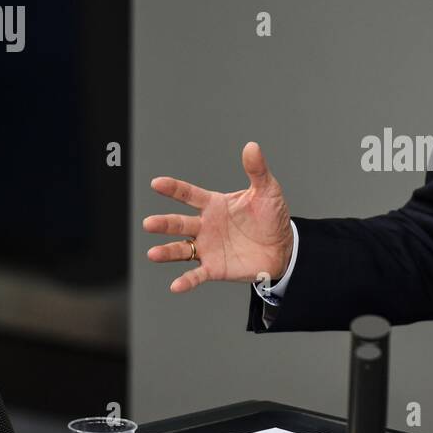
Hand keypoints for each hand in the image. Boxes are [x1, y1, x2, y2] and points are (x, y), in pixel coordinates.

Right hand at [143, 141, 293, 292]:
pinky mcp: (215, 268)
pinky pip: (197, 274)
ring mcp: (207, 248)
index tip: (157, 184)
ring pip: (181, 249)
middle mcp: (205, 226)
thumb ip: (257, 170)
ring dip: (167, 252)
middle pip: (179, 223)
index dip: (173, 189)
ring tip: (153, 253)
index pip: (189, 194)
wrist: (283, 248)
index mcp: (214, 205)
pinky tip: (176, 286)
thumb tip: (252, 146)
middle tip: (149, 224)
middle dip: (163, 223)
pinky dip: (186, 280)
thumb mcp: (268, 191)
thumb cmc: (272, 217)